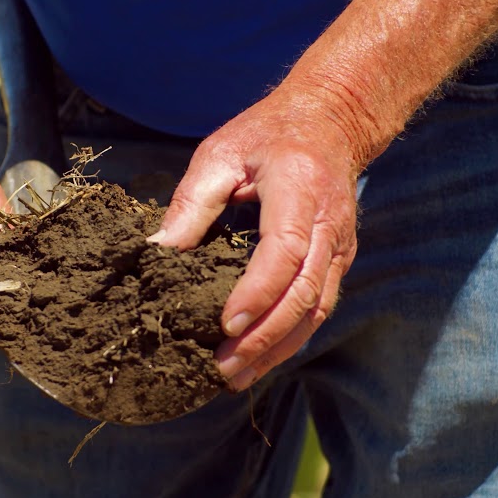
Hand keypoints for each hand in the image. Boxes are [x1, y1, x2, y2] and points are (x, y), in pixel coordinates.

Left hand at [150, 85, 365, 390]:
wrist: (333, 120)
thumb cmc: (269, 135)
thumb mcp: (222, 153)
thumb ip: (192, 202)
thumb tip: (157, 250)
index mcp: (299, 189)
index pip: (284, 252)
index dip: (256, 293)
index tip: (224, 324)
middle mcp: (329, 224)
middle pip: (304, 294)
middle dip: (264, 337)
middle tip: (223, 368)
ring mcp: (340, 246)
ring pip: (316, 310)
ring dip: (278, 348)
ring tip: (237, 376)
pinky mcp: (338, 260)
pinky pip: (319, 306)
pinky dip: (291, 337)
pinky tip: (260, 358)